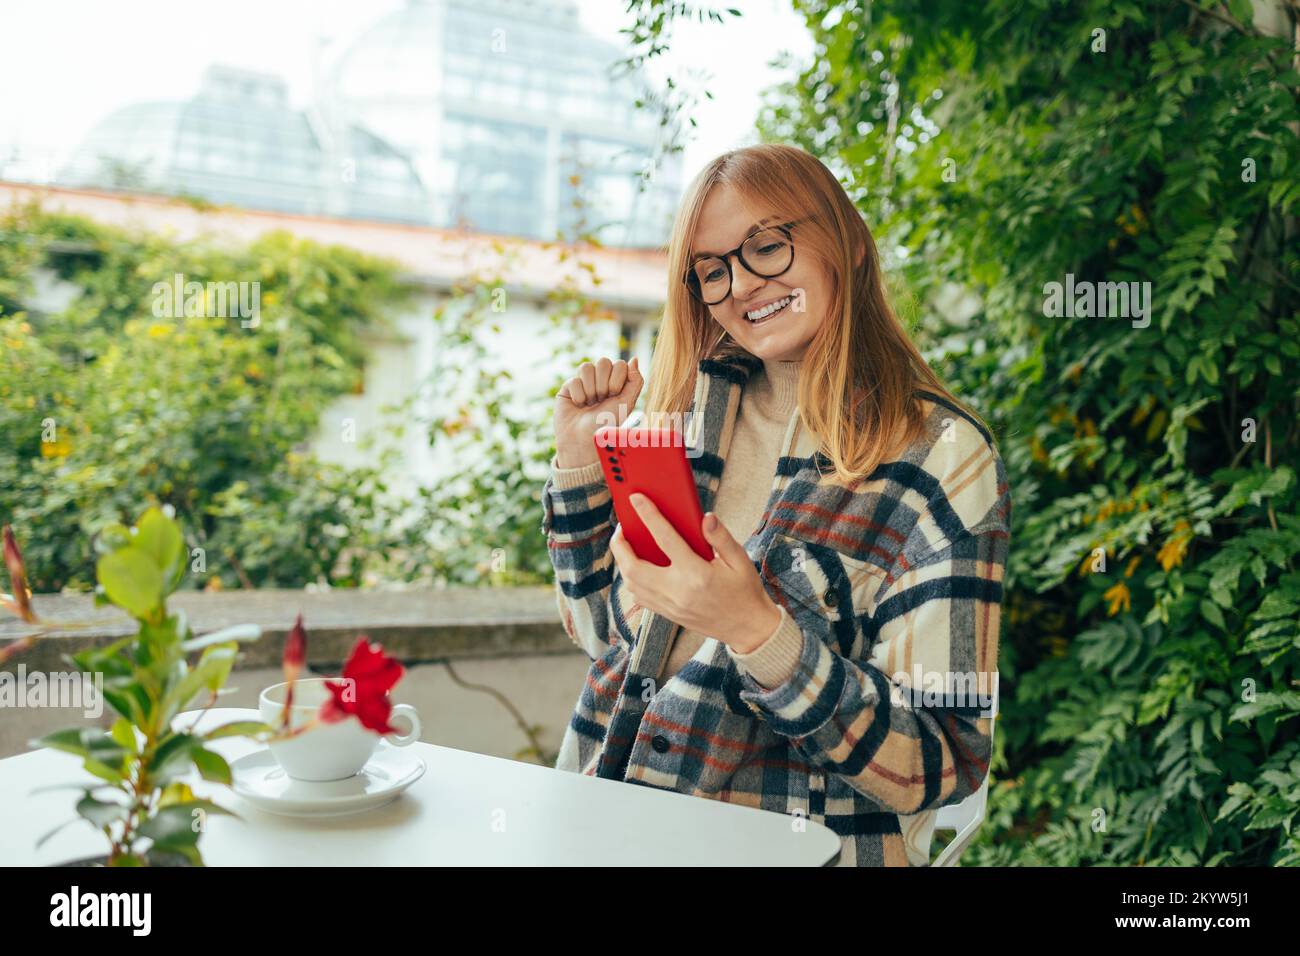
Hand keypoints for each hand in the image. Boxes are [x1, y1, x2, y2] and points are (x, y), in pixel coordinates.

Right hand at [553, 357, 643, 468]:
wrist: (584, 440)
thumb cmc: (607, 424)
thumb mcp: (626, 403)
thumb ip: (635, 381)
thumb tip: (635, 359)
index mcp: (617, 382)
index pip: (619, 364)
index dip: (617, 379)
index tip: (614, 396)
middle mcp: (601, 380)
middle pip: (603, 362)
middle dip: (603, 384)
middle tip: (601, 400)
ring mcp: (584, 382)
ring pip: (586, 367)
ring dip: (591, 389)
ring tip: (590, 403)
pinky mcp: (568, 387)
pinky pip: (574, 380)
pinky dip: (578, 395)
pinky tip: (578, 406)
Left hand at [609, 493, 780, 652]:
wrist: (748, 628)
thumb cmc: (745, 591)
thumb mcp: (740, 560)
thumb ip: (721, 537)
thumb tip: (705, 517)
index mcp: (697, 574)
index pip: (665, 539)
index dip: (648, 515)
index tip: (636, 499)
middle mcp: (678, 591)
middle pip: (633, 567)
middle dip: (620, 545)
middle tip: (622, 528)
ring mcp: (670, 605)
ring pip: (631, 584)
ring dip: (623, 563)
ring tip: (626, 545)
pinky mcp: (667, 614)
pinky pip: (639, 597)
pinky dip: (631, 580)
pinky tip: (637, 567)